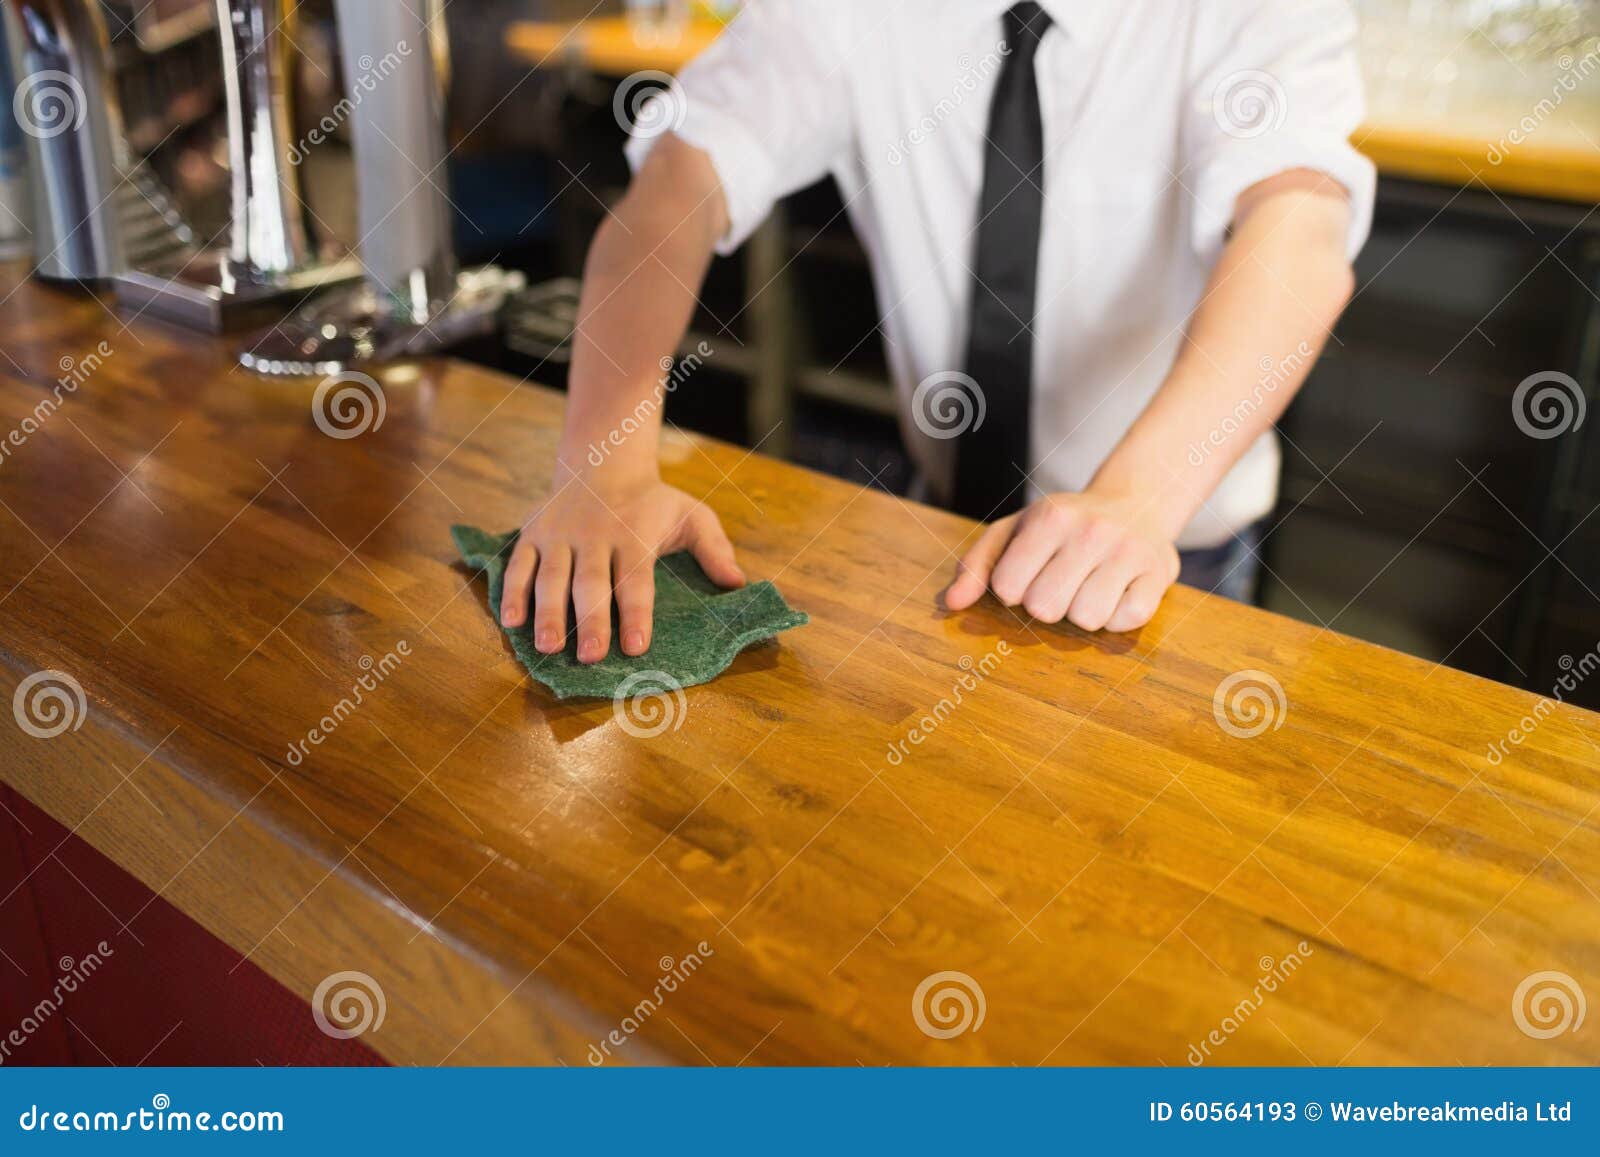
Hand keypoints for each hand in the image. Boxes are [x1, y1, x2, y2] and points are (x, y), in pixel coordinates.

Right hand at [499, 468, 744, 662]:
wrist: (603, 461)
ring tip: (548, 648)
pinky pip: (518, 565)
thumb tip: (736, 581)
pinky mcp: (532, 533)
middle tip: (590, 657)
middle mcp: (594, 536)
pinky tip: (511, 623)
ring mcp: (560, 534)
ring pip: (551, 576)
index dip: (636, 614)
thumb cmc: (653, 501)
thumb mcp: (692, 514)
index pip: (636, 579)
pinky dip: (513, 593)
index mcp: (634, 534)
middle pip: (591, 583)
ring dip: (548, 613)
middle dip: (590, 620)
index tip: (637, 648)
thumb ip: (714, 548)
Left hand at [943, 491, 1179, 632]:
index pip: (1008, 587)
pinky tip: (1116, 592)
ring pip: (1086, 619)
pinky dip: (1115, 617)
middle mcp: (1091, 531)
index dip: (1014, 590)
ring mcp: (1129, 552)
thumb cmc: (1064, 526)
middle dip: (1046, 604)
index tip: (1029, 573)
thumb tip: (951, 603)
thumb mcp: (1015, 531)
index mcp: (1049, 517)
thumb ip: (977, 565)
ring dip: (1081, 612)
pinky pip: (1125, 621)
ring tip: (1088, 586)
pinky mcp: (1159, 574)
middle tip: (1061, 581)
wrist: (1138, 504)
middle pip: (1045, 608)